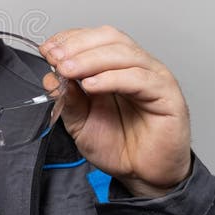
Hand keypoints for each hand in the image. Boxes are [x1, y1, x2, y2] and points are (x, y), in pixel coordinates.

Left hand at [41, 26, 191, 197]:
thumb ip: (68, 99)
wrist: (143, 176)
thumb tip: (51, 76)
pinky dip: (112, 78)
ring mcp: (154, 78)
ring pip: (124, 54)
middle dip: (78, 46)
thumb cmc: (119, 147)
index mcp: (117, 67)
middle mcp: (137, 67)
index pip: (96, 38)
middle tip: (56, 58)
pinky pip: (140, 78)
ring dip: (90, 59)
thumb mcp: (80, 122)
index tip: (48, 49)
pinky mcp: (167, 95)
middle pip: (110, 38)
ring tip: (67, 70)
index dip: (71, 39)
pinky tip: (91, 85)